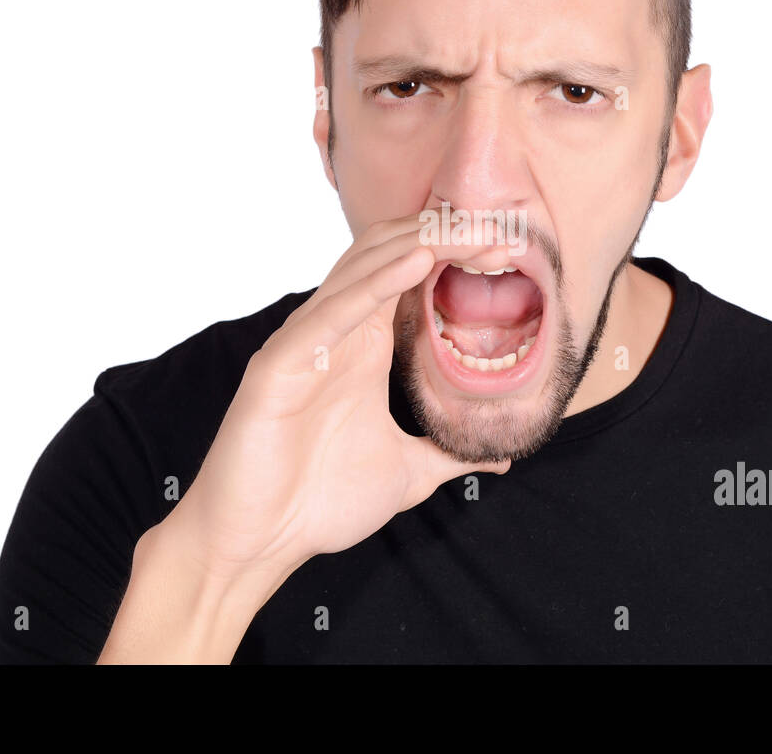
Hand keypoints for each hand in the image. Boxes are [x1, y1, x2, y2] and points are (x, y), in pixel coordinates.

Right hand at [165, 213, 513, 582]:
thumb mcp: (409, 472)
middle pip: (389, 254)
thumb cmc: (317, 502)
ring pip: (361, 269)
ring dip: (419, 244)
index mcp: (366, 347)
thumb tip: (501, 455)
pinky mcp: (280, 365)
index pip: (411, 274)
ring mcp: (306, 343)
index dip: (458, 251)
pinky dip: (375, 284)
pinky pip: (331, 314)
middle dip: (446, 234)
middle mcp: (337, 333)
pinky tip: (417, 262)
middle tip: (504, 227)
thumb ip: (451, 455)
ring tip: (469, 229)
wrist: (257, 544)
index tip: (514, 244)